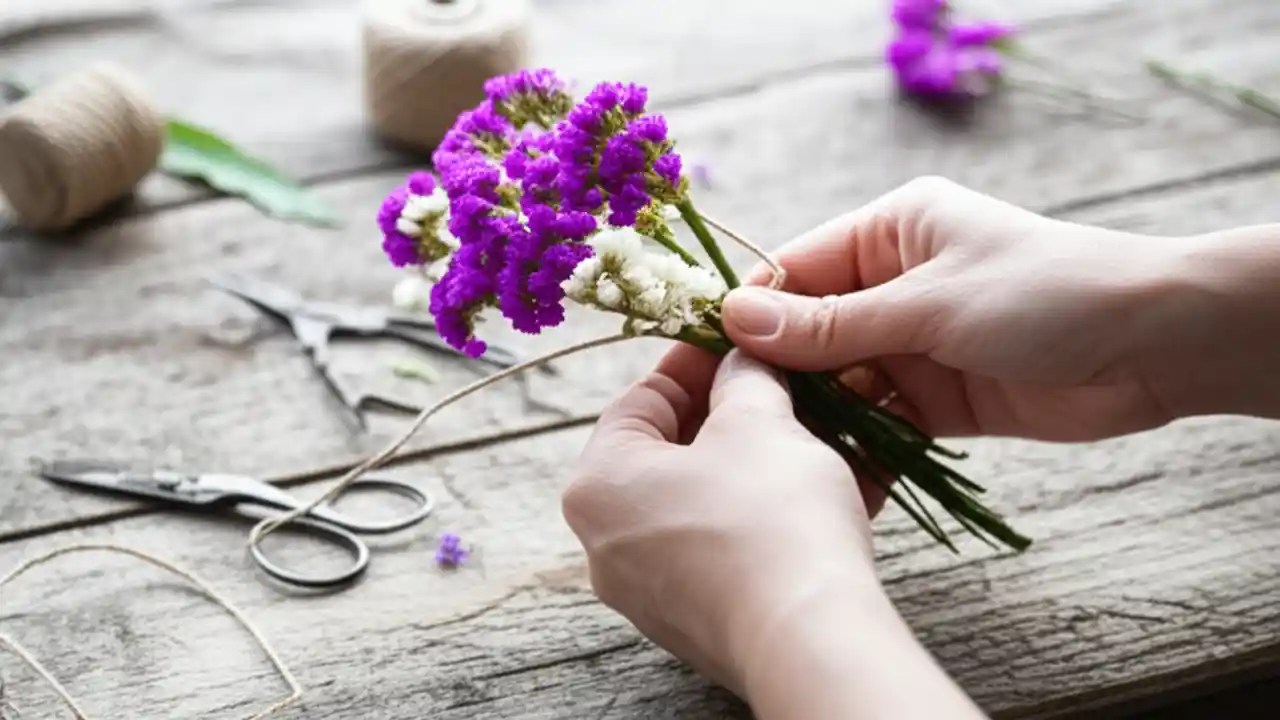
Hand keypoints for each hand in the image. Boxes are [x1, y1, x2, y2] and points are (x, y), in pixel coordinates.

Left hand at [563, 347, 985, 717]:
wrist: (811, 640)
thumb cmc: (770, 516)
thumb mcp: (759, 422)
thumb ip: (743, 379)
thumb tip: (739, 361)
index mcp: (599, 484)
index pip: (641, 399)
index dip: (697, 359)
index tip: (739, 339)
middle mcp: (609, 543)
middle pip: (673, 453)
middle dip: (735, 413)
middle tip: (783, 383)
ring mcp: (653, 590)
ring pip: (710, 502)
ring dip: (763, 462)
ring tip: (820, 430)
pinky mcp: (702, 622)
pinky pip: (733, 547)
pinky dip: (773, 513)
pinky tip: (834, 484)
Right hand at [722, 176, 1199, 441]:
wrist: (1154, 347)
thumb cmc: (1045, 294)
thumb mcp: (929, 304)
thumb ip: (832, 324)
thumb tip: (735, 318)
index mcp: (890, 231)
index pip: (796, 270)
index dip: (750, 313)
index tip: (702, 360)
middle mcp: (894, 282)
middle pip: (811, 329)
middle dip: (778, 371)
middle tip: (727, 419)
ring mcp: (915, 341)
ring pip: (840, 378)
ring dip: (815, 412)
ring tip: (771, 451)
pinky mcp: (937, 395)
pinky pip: (878, 417)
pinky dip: (855, 440)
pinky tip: (823, 467)